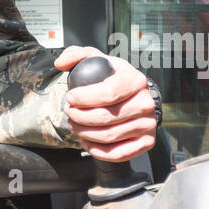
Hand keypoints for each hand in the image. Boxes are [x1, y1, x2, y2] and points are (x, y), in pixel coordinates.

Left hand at [53, 46, 156, 162]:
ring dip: (85, 133)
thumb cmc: (113, 77)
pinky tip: (87, 141)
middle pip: (106, 117)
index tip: (70, 98)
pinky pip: (119, 153)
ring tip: (75, 125)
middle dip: (79, 117)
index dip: (84, 99)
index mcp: (135, 80)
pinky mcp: (147, 142)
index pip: (108, 93)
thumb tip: (60, 63)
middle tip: (69, 113)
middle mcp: (145, 103)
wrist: (134, 94)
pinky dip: (98, 151)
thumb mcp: (96, 59)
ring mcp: (148, 124)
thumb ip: (76, 55)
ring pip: (109, 136)